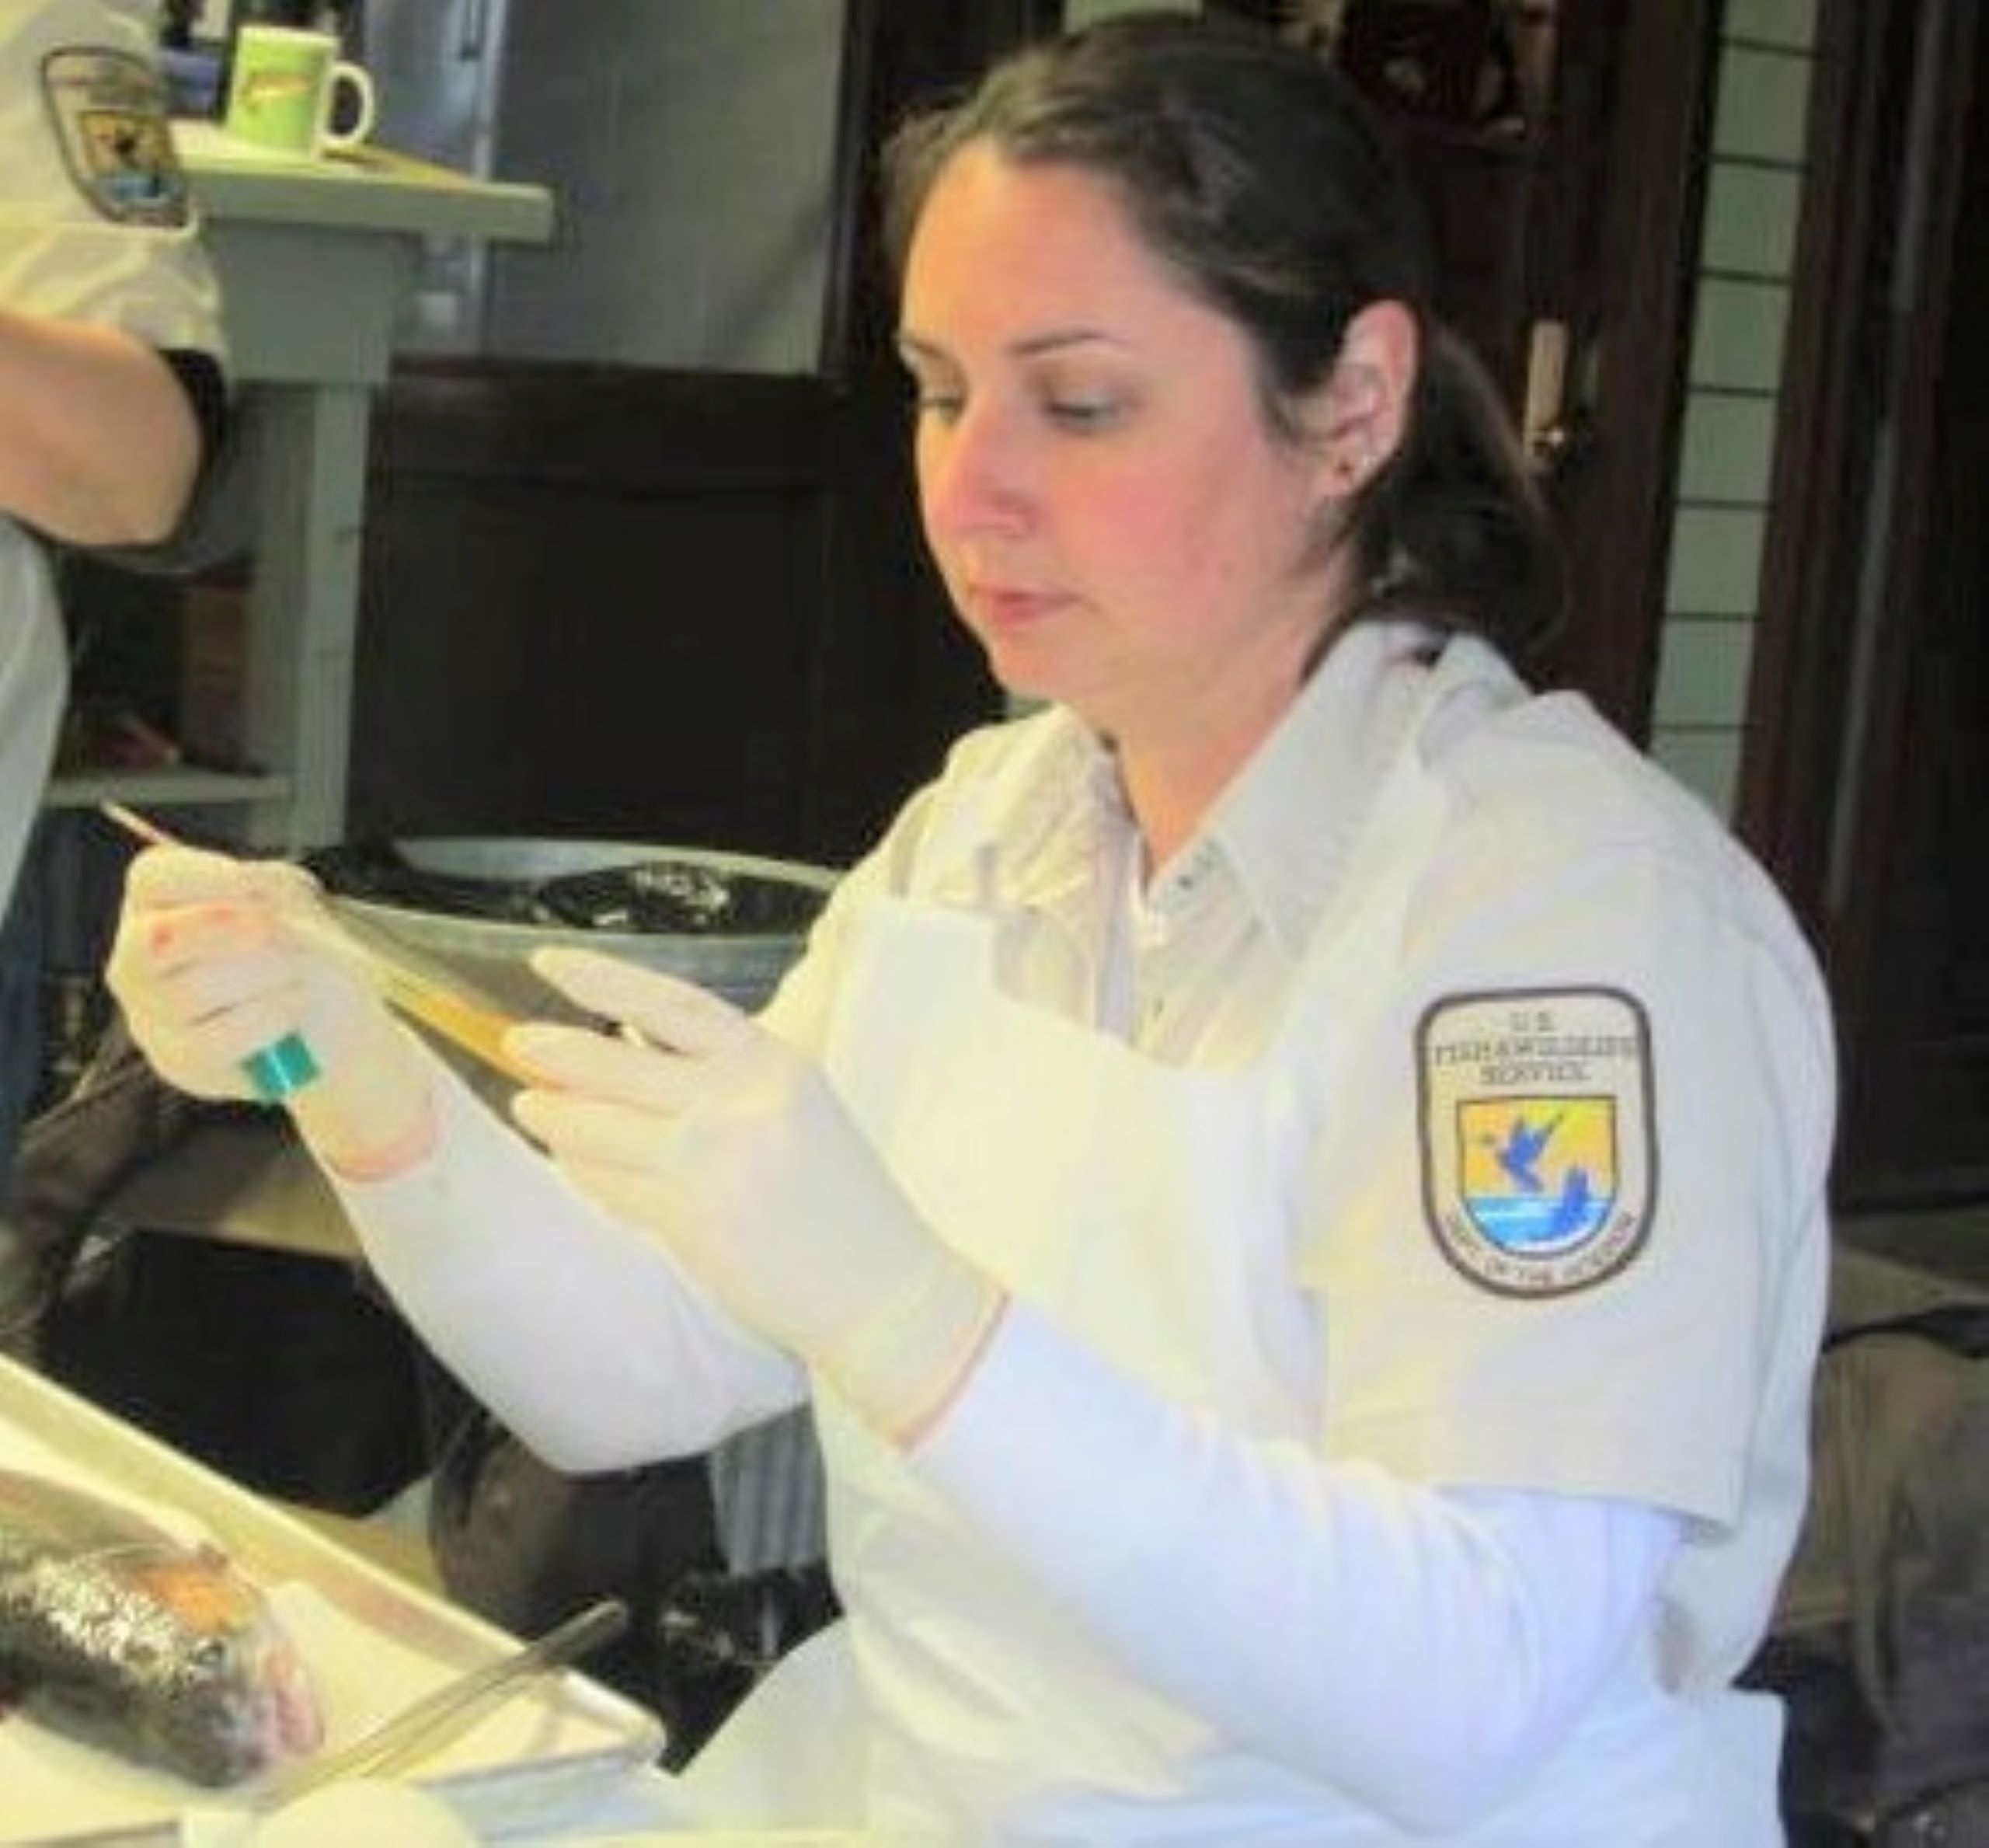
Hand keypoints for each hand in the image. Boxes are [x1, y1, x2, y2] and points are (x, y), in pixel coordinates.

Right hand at [106, 845, 432, 1175]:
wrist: (327, 1009)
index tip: (254, 885)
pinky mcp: (176, 1060)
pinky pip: (212, 1043)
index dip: (205, 878)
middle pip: (156, 941)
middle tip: (279, 933)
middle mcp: (136, 955)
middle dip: (227, 934)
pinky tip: (292, 1006)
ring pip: (188, 993)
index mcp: (158, 898)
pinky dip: (265, 1020)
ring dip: (260, 978)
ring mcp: (148, 1011)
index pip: (154, 877)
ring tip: (297, 973)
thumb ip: (271, 887)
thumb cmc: (296, 941)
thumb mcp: (294, 900)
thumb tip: (256, 887)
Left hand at [506, 947, 1002, 1440]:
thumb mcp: (794, 1103)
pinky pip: (611, 1186)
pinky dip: (584, 1171)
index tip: (551, 963)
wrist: (880, 1285)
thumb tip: (627, 1040)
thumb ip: (720, 1072)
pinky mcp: (689, 1221)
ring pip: (599, 1129)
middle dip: (556, 1052)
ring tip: (532, 1106)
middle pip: (618, 1064)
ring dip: (554, 1117)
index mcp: (771, 1061)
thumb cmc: (837, 1195)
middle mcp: (739, 1101)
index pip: (672, 1004)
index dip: (604, 980)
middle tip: (518, 1044)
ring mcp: (711, 1162)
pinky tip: (574, 1163)